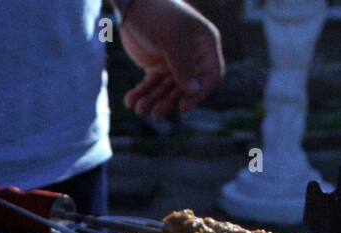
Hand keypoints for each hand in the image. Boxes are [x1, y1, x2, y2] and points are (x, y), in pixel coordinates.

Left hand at [120, 0, 224, 118]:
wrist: (132, 4)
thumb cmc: (156, 15)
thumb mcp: (171, 38)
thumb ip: (182, 64)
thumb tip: (194, 90)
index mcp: (204, 45)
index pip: (210, 76)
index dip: (198, 94)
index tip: (182, 107)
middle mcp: (192, 56)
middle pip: (186, 88)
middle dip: (170, 101)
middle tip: (154, 113)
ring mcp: (174, 62)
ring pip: (167, 89)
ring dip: (154, 100)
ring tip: (138, 108)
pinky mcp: (157, 66)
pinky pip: (152, 85)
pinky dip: (142, 93)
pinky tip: (130, 100)